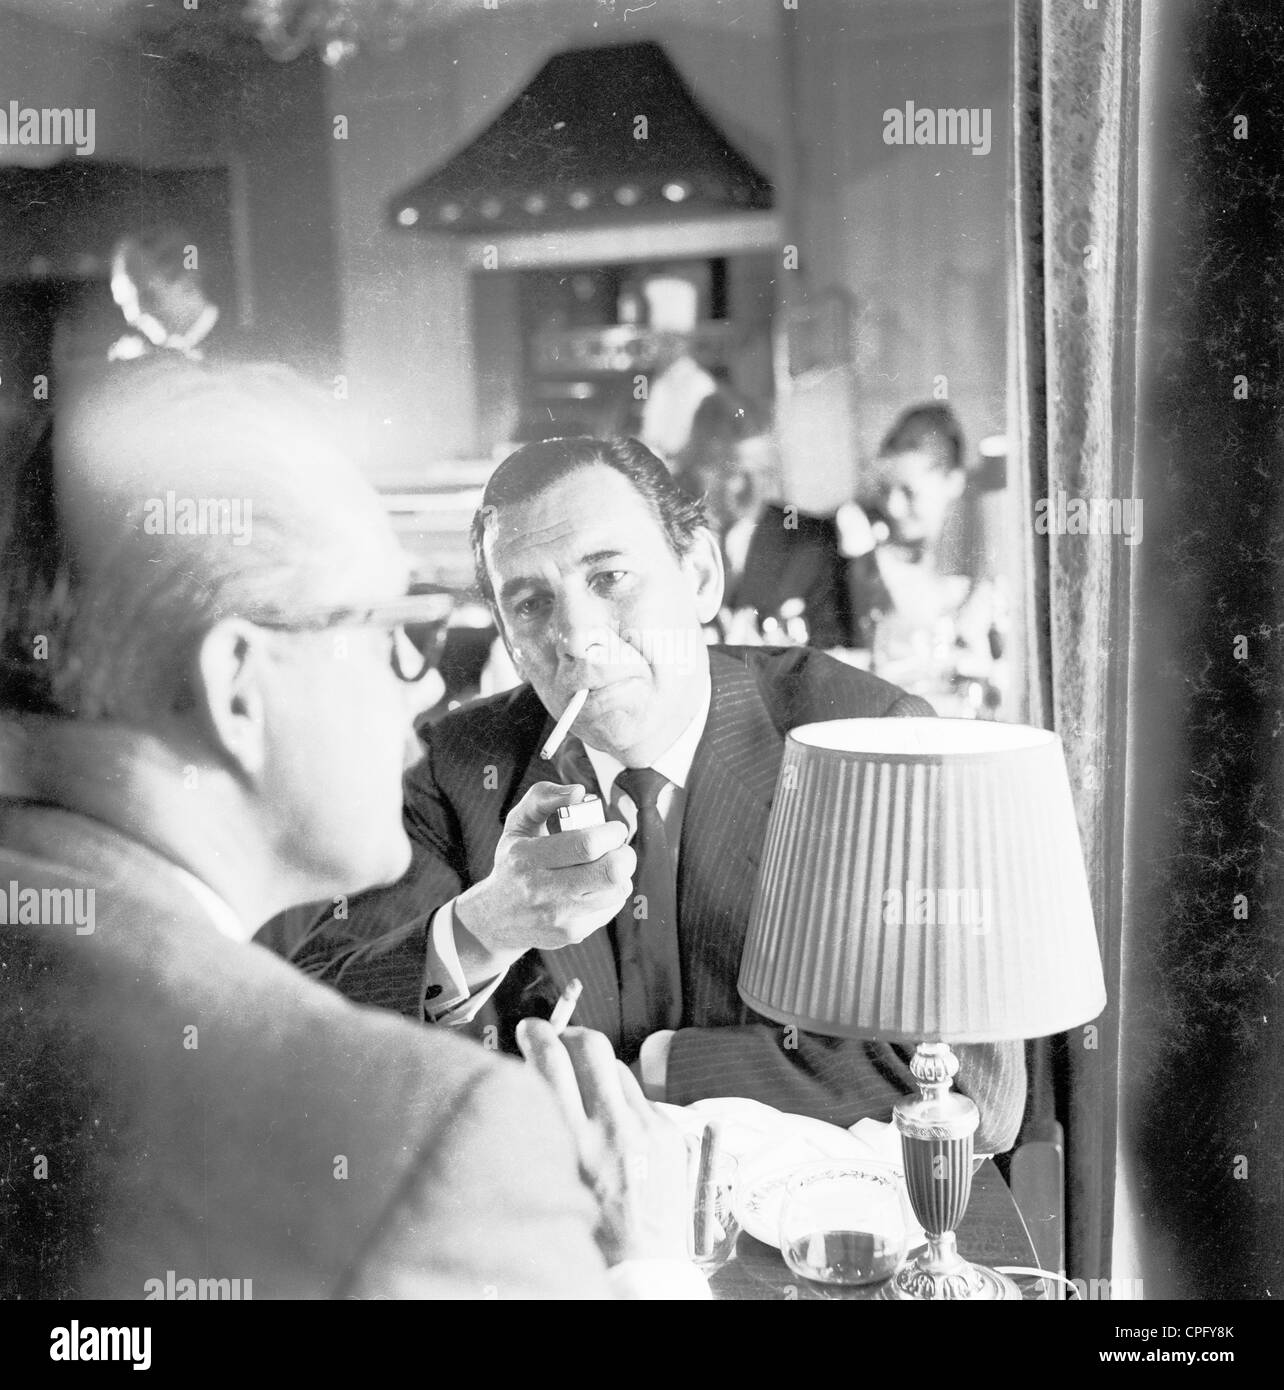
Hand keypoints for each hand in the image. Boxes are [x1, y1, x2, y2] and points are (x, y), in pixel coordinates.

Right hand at [454, 781, 634, 958]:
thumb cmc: (514, 862)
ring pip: (617, 890)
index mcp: (528, 858)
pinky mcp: (572, 932)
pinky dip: (611, 892)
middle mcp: (543, 890)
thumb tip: (579, 792)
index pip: (586, 845)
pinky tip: (593, 885)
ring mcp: (559, 916)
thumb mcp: (518, 824)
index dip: (611, 832)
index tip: (613, 828)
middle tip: (616, 846)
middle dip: (624, 853)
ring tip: (604, 864)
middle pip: (610, 872)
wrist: (497, 918)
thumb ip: (544, 797)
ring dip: (620, 873)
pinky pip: (612, 907)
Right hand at [516, 1019, 689, 1265]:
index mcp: (571, 1140)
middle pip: (591, 1045)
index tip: (531, 1028)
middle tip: (560, 1040)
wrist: (641, 1269)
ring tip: (588, 1086)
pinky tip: (617, 1124)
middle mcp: (611, 1127)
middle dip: (571, 1034)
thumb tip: (534, 1078)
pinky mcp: (670, 1133)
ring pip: (618, 1067)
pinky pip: (641, 1098)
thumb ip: (543, 1126)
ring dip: (599, 1068)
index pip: (550, 1059)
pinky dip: (624, 1101)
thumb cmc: (585, 1234)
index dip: (537, 1034)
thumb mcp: (549, 1177)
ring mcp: (647, 1127)